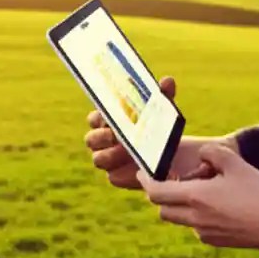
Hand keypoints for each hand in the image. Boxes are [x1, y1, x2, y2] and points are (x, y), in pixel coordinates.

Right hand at [84, 76, 239, 188]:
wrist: (167, 154)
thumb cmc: (157, 126)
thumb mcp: (161, 111)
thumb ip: (163, 96)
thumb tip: (167, 80)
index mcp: (107, 122)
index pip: (93, 118)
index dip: (98, 118)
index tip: (110, 117)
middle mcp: (102, 141)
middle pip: (90, 139)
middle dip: (102, 137)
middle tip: (116, 135)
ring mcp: (107, 160)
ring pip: (97, 159)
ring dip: (110, 155)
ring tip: (127, 152)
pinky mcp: (116, 177)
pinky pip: (112, 176)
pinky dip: (123, 173)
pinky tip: (135, 168)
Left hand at [137, 142, 258, 249]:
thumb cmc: (256, 194)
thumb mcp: (236, 164)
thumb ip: (213, 152)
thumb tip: (201, 154)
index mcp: (195, 196)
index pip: (156, 192)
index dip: (145, 181)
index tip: (142, 173)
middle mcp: (194, 217)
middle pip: (162, 209)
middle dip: (161, 195)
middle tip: (169, 182)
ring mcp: (202, 232)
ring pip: (178, 219)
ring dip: (179, 206)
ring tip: (198, 193)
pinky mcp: (212, 240)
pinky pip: (195, 228)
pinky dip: (196, 217)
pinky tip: (216, 208)